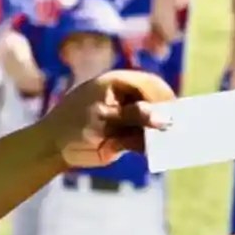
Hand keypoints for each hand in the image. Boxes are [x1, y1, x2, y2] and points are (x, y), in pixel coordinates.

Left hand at [40, 70, 174, 167]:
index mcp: (119, 82)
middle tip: (182, 128)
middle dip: (166, 116)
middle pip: (155, 104)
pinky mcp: (125, 138)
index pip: (151, 84)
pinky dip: (151, 146)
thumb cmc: (73, 123)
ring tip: (173, 142)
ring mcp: (126, 118)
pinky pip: (144, 140)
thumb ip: (135, 116)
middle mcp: (126, 98)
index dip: (165, 97)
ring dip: (159, 134)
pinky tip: (159, 152)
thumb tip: (165, 118)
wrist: (52, 147)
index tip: (177, 112)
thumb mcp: (104, 117)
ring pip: (152, 124)